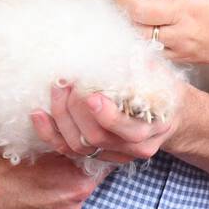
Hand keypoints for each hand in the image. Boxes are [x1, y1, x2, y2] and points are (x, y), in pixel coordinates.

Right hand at [0, 150, 106, 208]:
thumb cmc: (3, 160)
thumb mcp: (42, 147)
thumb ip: (68, 150)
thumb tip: (81, 143)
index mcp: (77, 185)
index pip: (98, 169)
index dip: (91, 156)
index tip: (83, 148)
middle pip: (83, 186)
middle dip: (75, 173)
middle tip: (58, 159)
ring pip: (65, 200)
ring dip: (59, 189)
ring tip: (38, 175)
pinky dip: (43, 202)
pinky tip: (28, 190)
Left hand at [29, 82, 178, 163]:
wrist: (170, 116)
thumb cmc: (164, 91)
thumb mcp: (161, 76)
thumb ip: (145, 67)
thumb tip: (127, 51)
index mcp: (153, 129)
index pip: (127, 129)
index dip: (106, 114)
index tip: (90, 94)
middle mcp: (135, 148)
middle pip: (97, 137)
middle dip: (76, 110)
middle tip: (66, 82)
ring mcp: (115, 155)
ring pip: (79, 146)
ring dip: (61, 118)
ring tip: (55, 90)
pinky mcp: (98, 156)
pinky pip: (69, 151)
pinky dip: (50, 133)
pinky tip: (38, 114)